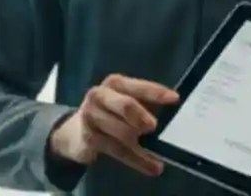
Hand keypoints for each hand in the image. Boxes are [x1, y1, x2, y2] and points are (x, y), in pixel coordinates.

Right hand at [49, 74, 179, 176]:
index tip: (174, 99)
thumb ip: (144, 105)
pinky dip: (135, 160)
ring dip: (142, 149)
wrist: (76, 131)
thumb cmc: (109, 112)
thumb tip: (172, 117)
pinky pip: (117, 150)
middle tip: (153, 126)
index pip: (138, 86)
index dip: (156, 92)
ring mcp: (92, 116)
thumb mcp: (123, 103)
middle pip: (125, 105)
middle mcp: (100, 96)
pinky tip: (150, 166)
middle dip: (141, 116)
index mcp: (115, 83)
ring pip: (123, 133)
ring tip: (158, 160)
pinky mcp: (89, 137)